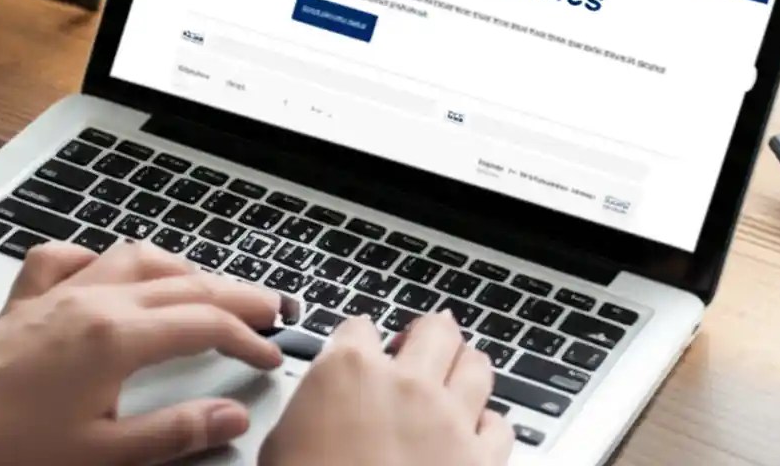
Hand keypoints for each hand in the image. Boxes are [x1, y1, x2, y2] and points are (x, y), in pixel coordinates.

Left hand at [0, 242, 283, 465]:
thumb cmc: (9, 447)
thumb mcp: (103, 452)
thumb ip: (175, 431)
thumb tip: (232, 414)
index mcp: (119, 338)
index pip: (206, 324)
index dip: (248, 337)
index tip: (269, 354)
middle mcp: (96, 301)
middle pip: (186, 284)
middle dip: (236, 294)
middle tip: (271, 306)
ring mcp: (62, 292)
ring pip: (138, 257)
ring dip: (183, 269)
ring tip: (209, 286)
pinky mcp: (30, 298)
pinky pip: (73, 256)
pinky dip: (103, 257)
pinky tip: (113, 271)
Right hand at [259, 312, 513, 465]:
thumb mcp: (279, 446)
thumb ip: (308, 410)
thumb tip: (317, 412)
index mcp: (348, 372)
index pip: (359, 327)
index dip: (359, 338)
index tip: (360, 346)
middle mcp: (405, 385)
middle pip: (436, 329)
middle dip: (429, 333)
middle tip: (421, 345)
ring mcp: (448, 420)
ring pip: (477, 366)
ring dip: (466, 366)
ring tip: (457, 374)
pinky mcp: (479, 460)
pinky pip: (500, 426)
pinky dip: (488, 426)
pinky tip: (474, 433)